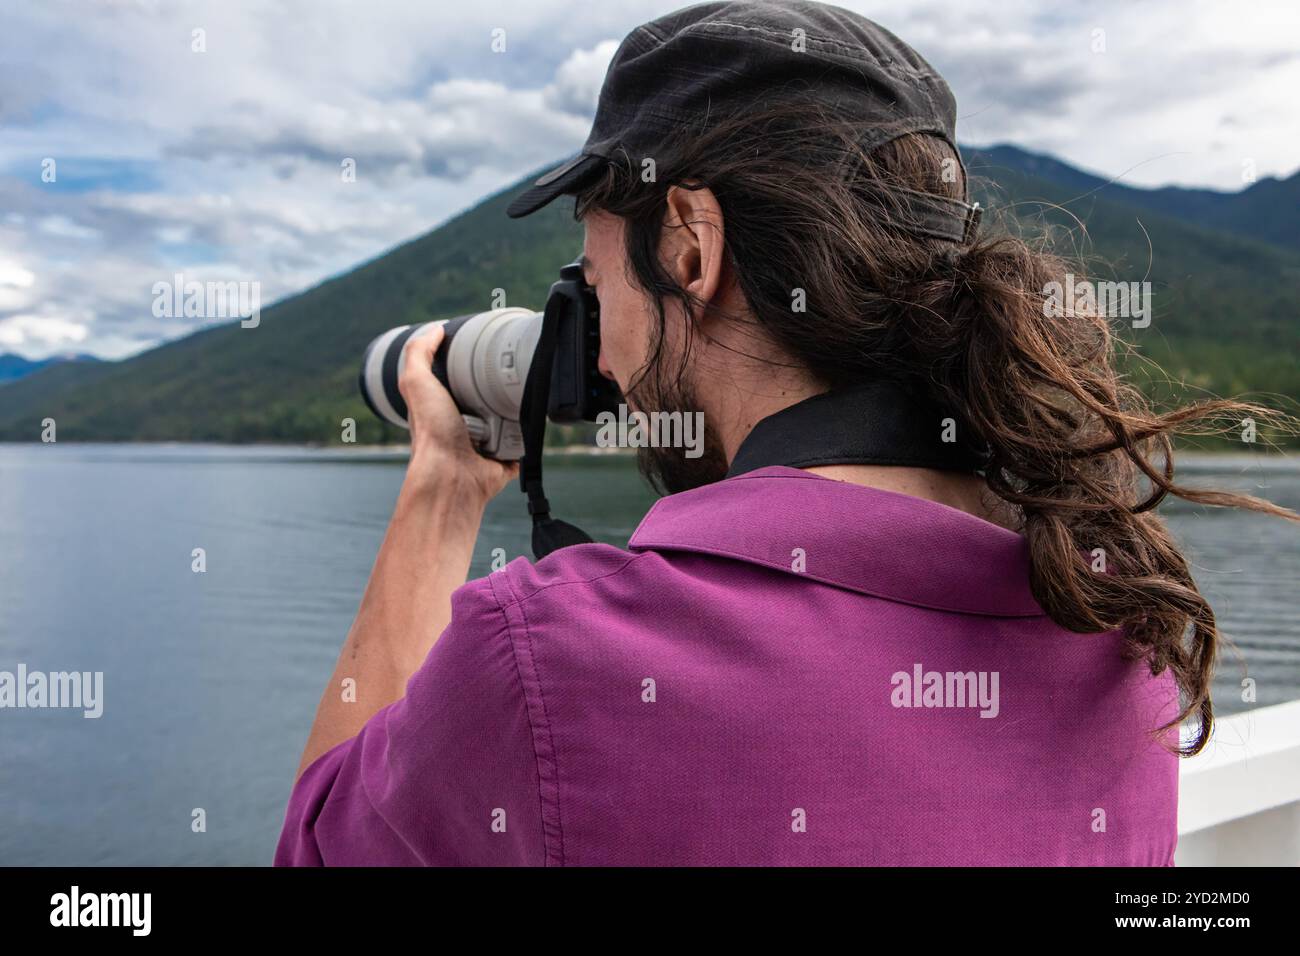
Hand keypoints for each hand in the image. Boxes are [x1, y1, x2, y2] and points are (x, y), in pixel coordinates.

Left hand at [397, 324, 519, 503]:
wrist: (452, 475)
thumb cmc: (431, 432)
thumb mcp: (416, 382)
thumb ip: (420, 352)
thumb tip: (436, 330)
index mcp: (441, 409)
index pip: (455, 381)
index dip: (466, 366)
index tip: (482, 351)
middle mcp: (461, 428)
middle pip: (486, 398)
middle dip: (497, 387)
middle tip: (508, 373)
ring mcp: (483, 446)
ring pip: (506, 420)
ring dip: (514, 411)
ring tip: (519, 398)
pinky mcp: (503, 461)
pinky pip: (522, 446)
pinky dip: (527, 439)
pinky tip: (529, 426)